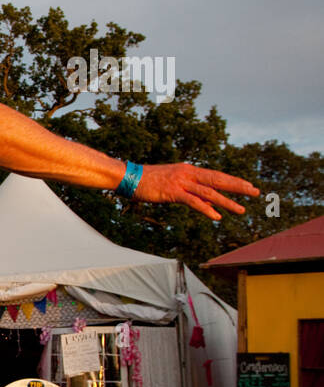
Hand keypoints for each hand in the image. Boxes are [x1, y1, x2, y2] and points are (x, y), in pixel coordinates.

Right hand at [133, 164, 258, 220]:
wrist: (130, 177)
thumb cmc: (148, 181)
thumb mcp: (172, 185)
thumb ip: (191, 193)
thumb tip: (207, 202)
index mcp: (189, 170)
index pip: (216, 175)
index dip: (233, 180)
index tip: (247, 185)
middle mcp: (188, 174)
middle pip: (218, 180)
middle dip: (238, 186)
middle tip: (256, 192)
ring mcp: (181, 182)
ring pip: (209, 192)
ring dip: (227, 202)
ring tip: (241, 209)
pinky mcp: (173, 192)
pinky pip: (193, 202)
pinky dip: (206, 209)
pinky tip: (216, 216)